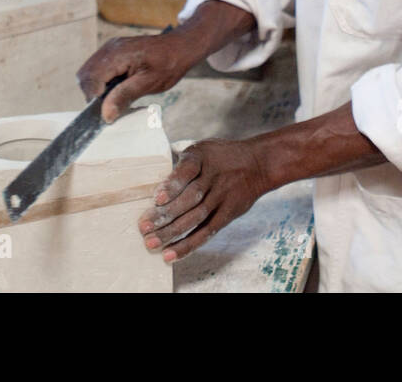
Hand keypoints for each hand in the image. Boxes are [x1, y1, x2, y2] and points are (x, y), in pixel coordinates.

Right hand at [76, 32, 196, 122]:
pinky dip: (100, 81)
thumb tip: (105, 114)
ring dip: (95, 88)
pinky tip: (114, 89)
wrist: (179, 47)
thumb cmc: (168, 64)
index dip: (93, 98)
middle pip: (85, 75)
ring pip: (88, 71)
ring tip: (112, 99)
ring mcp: (110, 48)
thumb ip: (124, 96)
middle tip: (108, 107)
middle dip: (91, 94)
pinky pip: (97, 67)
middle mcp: (110, 48)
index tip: (103, 113)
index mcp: (118, 54)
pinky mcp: (112, 51)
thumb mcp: (149, 83)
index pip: (92, 78)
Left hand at [138, 139, 269, 261]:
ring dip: (172, 233)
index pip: (187, 171)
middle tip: (144, 228)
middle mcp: (213, 177)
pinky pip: (207, 231)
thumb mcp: (202, 149)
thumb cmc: (220, 157)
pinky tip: (171, 254)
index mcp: (202, 156)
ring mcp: (222, 197)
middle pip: (189, 198)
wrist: (257, 164)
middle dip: (165, 215)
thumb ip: (181, 163)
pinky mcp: (228, 214)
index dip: (172, 185)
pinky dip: (189, 244)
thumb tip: (151, 178)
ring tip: (152, 243)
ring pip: (196, 218)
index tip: (157, 199)